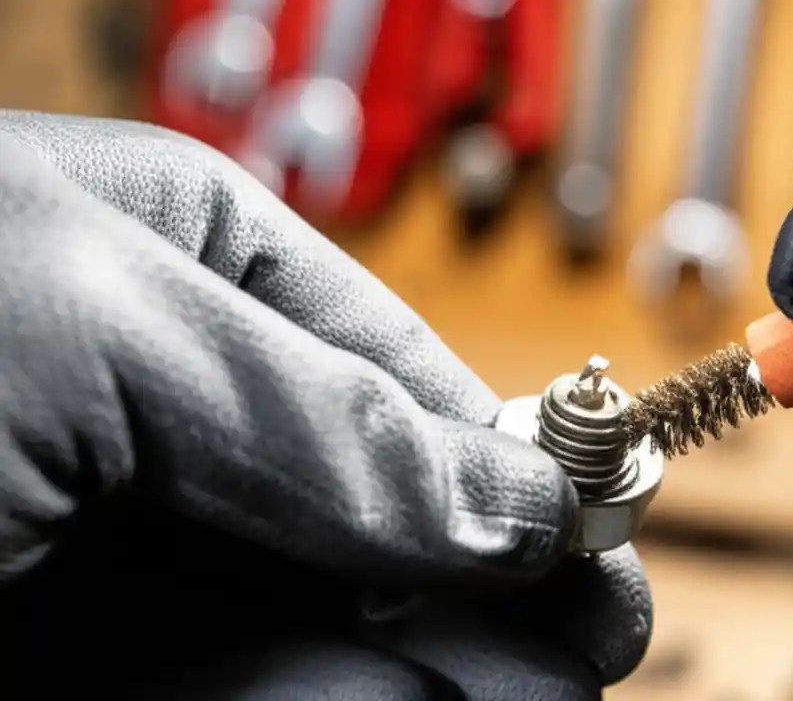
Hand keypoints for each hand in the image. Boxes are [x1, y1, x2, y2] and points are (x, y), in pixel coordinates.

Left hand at [0, 110, 648, 697]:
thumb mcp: (88, 321)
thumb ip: (313, 412)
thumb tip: (503, 503)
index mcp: (158, 259)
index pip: (378, 352)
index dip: (491, 438)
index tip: (581, 511)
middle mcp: (146, 402)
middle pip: (365, 493)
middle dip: (488, 563)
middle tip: (591, 627)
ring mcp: (108, 540)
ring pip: (316, 607)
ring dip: (443, 647)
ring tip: (549, 684)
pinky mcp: (79, 657)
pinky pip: (237, 679)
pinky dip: (334, 699)